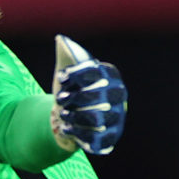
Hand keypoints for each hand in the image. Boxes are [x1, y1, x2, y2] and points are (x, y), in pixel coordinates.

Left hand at [51, 35, 127, 155]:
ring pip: (97, 119)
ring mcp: (117, 117)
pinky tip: (65, 129)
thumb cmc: (73, 90)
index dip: (78, 74)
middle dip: (76, 97)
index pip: (98, 72)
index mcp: (110, 76)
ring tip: (62, 114)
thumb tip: (60, 40)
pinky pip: (96, 138)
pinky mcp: (111, 136)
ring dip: (75, 116)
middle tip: (59, 99)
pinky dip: (78, 134)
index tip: (60, 77)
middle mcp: (119, 95)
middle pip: (99, 96)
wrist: (73, 117)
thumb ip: (66, 57)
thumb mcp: (68, 74)